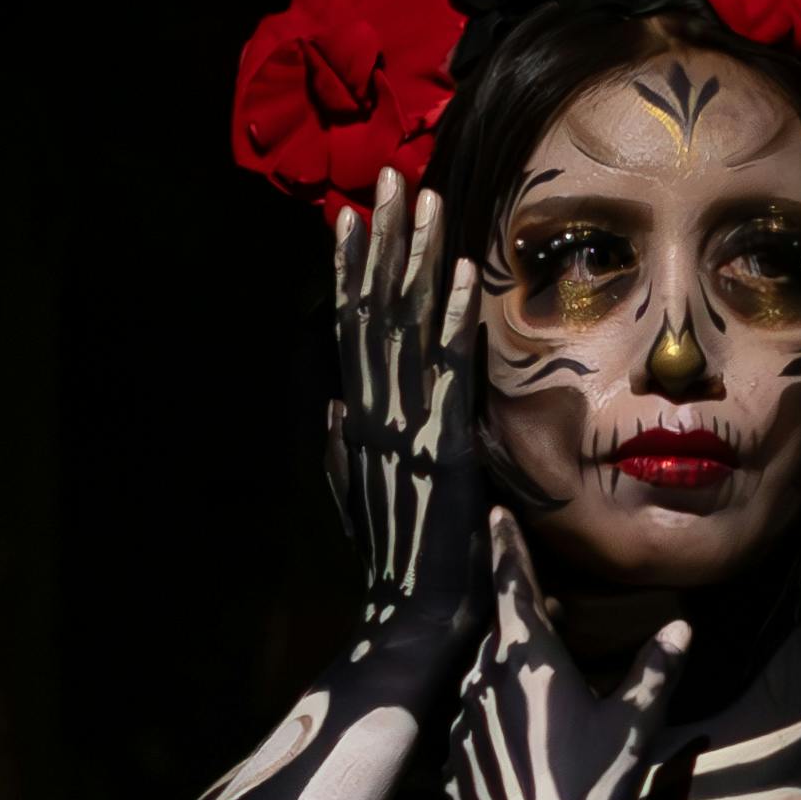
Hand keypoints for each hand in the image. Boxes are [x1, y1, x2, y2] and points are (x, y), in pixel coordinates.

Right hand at [322, 170, 485, 649]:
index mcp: (359, 421)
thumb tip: (333, 412)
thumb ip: (343, 455)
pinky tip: (466, 275)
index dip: (352, 268)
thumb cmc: (396, 569)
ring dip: (418, 259)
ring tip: (424, 200)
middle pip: (375, 307)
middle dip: (383, 239)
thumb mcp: (361, 503)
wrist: (410, 621)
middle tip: (390, 177)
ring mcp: (409, 426)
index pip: (351, 328)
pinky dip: (457, 320)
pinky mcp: (447, 446)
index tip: (351, 215)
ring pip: (408, 325)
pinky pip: (452, 370)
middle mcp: (377, 412)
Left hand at [449, 511, 687, 799]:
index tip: (497, 514)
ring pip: (485, 673)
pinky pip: (475, 717)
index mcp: (528, 656)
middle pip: (501, 630)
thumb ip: (654, 672)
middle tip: (546, 607)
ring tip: (538, 678)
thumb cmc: (589, 782)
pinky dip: (495, 711)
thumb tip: (681, 630)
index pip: (512, 583)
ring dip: (509, 666)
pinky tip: (521, 737)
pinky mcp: (454, 754)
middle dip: (521, 614)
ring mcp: (464, 716)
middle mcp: (485, 675)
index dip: (506, 545)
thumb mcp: (634, 725)